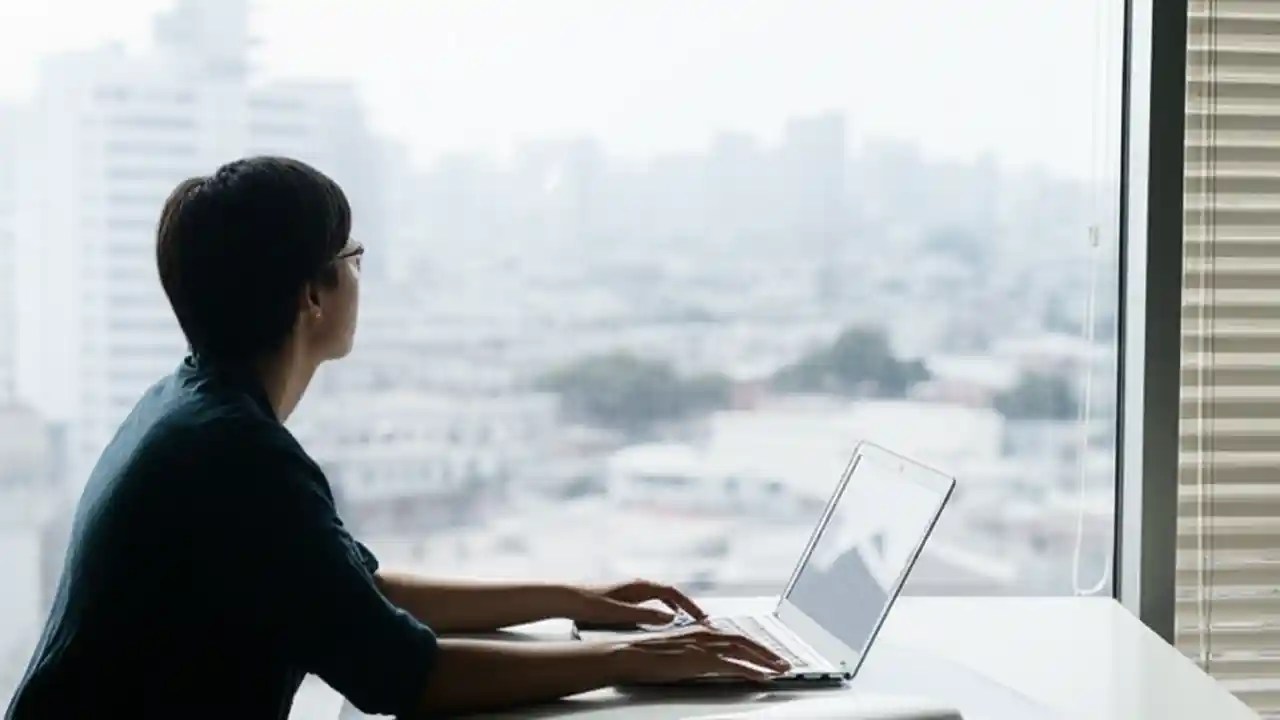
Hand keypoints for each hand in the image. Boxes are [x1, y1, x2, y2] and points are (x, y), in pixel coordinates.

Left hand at [570, 579, 707, 626]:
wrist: (568, 598)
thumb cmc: (591, 605)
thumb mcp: (620, 613)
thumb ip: (645, 615)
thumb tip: (671, 619)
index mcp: (639, 586)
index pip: (672, 592)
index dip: (689, 605)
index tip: (702, 617)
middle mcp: (637, 584)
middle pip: (669, 592)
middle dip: (686, 605)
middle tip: (699, 619)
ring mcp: (630, 588)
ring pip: (660, 595)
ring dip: (674, 606)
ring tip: (685, 619)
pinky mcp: (623, 595)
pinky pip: (650, 599)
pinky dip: (662, 606)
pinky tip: (659, 617)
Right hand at [613, 627, 790, 682]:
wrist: (627, 655)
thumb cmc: (646, 655)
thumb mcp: (677, 650)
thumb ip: (697, 651)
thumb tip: (713, 659)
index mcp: (700, 630)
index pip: (735, 636)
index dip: (756, 646)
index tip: (770, 655)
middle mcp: (704, 633)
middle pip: (745, 639)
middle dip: (768, 652)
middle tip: (784, 663)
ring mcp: (702, 644)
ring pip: (743, 649)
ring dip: (765, 660)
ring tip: (780, 670)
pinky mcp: (699, 658)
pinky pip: (732, 664)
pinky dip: (750, 670)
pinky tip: (761, 676)